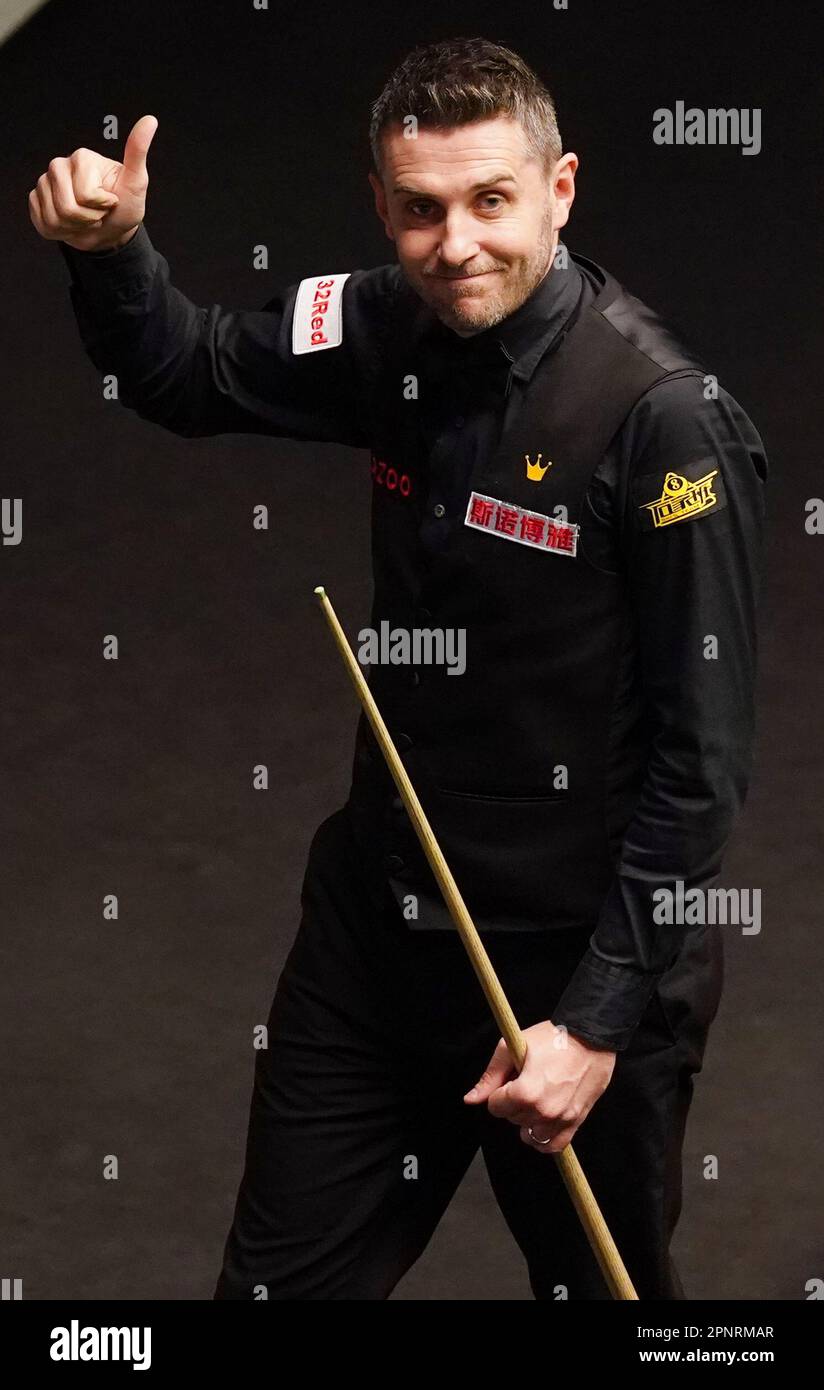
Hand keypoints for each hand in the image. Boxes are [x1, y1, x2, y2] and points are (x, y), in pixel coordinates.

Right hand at [28, 114, 157, 252]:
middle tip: (98, 214)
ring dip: (75, 228)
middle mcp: (59, 165)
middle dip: (88, 220)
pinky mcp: (35, 199)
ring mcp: (44, 182)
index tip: (111, 202)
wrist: (110, 230)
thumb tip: (150, 120)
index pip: (86, 195)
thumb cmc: (124, 206)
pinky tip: (71, 224)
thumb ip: (138, 152)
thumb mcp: (136, 182)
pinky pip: (43, 223)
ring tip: (85, 219)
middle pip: (68, 208)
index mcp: (82, 158)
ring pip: (55, 218)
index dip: (102, 208)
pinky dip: (60, 231)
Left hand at [463, 1020, 616, 1152]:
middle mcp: (543, 1111)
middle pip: (512, 1118)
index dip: (499, 1091)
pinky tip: (542, 1123)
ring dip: (528, 1119)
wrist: (591, 1036)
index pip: (495, 1106)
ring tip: (537, 1098)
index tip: (511, 1078)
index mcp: (525, 1093)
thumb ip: (491, 1076)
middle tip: (528, 1080)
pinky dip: (544, 1140)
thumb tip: (470, 1099)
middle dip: (514, 1102)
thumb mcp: (513, 1047)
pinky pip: (553, 1146)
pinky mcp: (576, 1122)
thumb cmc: (553, 1037)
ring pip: (530, 1134)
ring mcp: (561, 1119)